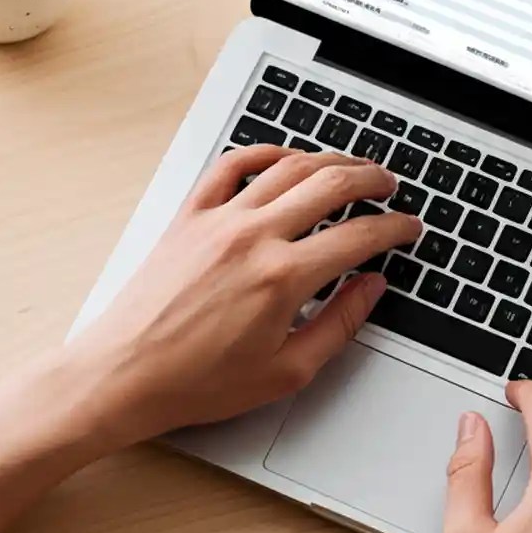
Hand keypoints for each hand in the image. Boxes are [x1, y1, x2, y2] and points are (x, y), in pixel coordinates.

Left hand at [66, 145, 421, 445]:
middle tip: (389, 185)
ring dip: (329, 159)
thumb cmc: (197, 381)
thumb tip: (371, 288)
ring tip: (351, 166)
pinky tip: (284, 156)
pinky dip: (264, 151)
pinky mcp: (190, 215)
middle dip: (372, 180)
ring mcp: (219, 219)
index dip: (395, 228)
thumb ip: (340, 324)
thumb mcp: (287, 370)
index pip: (360, 236)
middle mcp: (254, 237)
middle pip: (331, 184)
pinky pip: (232, 165)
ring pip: (288, 166)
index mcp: (283, 277)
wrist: (123, 375)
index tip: (408, 227)